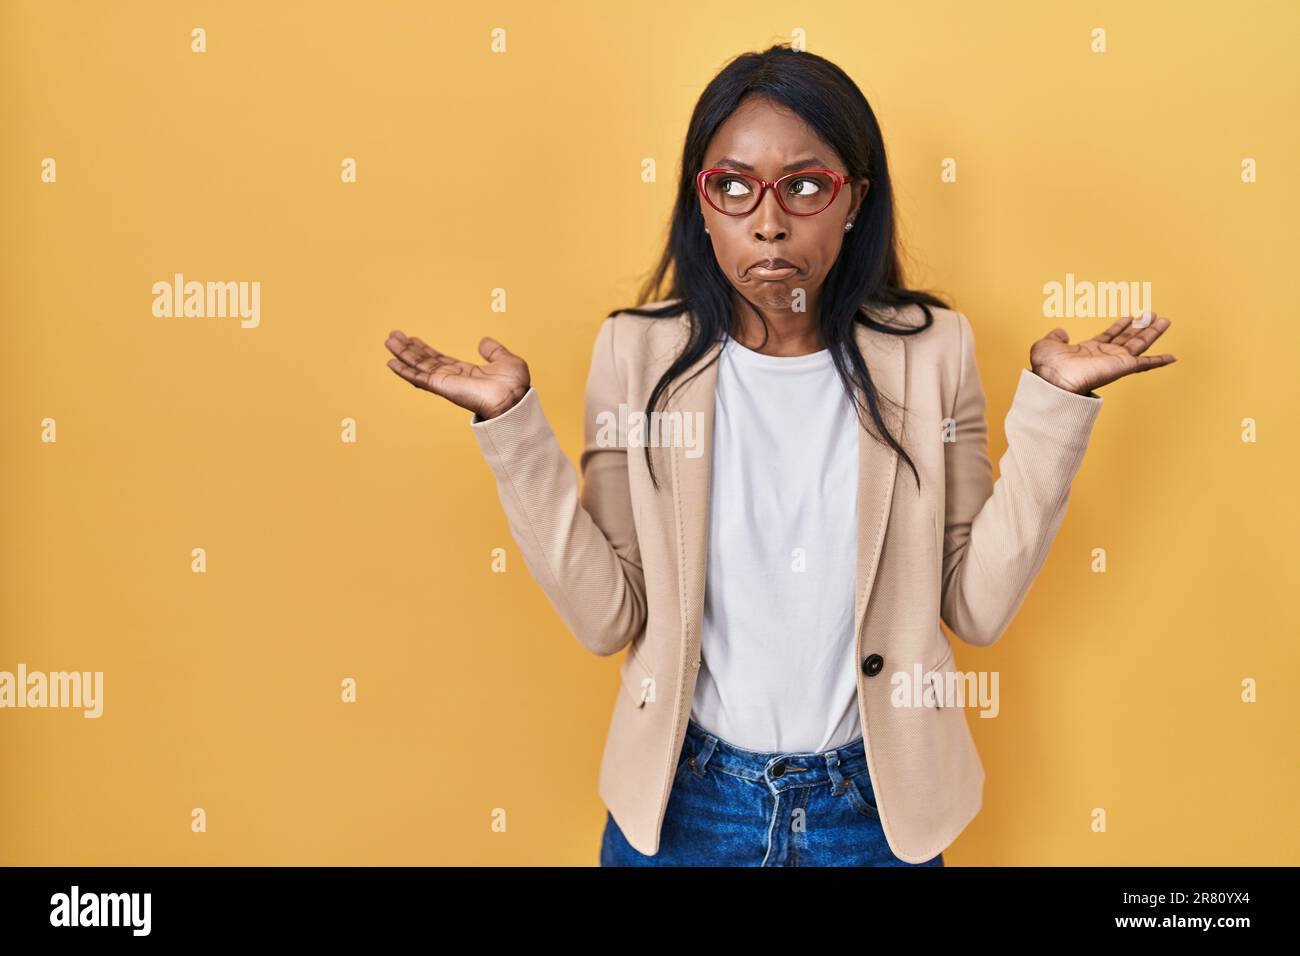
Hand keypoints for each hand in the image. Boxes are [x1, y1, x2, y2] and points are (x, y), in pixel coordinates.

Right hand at [385, 330, 530, 419]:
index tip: (412, 339)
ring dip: (402, 354)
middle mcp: (452, 378)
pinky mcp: (442, 386)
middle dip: (409, 349)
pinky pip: (419, 378)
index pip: (440, 359)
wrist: (514, 400)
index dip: (425, 349)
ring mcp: (446, 382)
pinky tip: (392, 363)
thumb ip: (494, 350)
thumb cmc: (514, 387)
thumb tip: (483, 342)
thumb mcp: (506, 360)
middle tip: (394, 336)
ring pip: (418, 366)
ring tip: (388, 341)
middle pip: (425, 361)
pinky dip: (404, 370)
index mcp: (465, 372)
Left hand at [1029, 313, 1175, 394]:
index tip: (1129, 316)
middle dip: (1140, 326)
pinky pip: (1145, 363)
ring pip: (1139, 344)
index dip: (1119, 326)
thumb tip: (1061, 331)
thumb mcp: (1047, 344)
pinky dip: (1159, 361)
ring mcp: (1115, 361)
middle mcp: (1104, 356)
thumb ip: (1055, 336)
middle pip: (1128, 338)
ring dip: (1152, 332)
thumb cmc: (1048, 367)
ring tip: (1164, 319)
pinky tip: (1172, 357)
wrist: (1054, 379)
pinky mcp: (1123, 366)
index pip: (1108, 336)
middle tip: (1152, 313)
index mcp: (1089, 350)